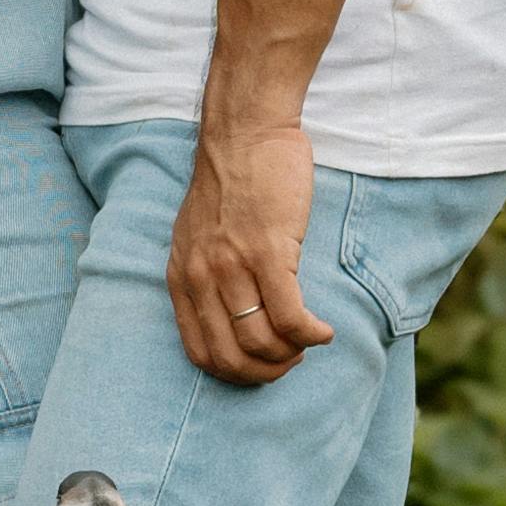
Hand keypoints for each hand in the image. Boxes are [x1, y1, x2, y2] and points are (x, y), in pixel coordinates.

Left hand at [170, 106, 325, 384]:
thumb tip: (228, 317)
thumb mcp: (197, 234)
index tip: (262, 367)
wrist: (245, 133)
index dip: (236, 373)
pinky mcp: (267, 252)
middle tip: (291, 361)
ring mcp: (232, 266)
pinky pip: (291, 317)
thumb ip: (205, 274)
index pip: (200, 352)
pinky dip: (311, 335)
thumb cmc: (231, 180)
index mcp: (182, 277)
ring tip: (308, 342)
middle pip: (232, 357)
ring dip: (292, 355)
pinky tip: (323, 331)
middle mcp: (201, 277)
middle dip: (266, 373)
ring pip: (262, 342)